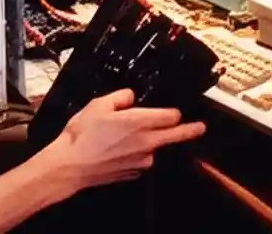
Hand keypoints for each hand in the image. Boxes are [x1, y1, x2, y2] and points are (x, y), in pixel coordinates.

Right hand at [40, 89, 205, 191]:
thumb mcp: (98, 104)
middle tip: (201, 127)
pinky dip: (135, 156)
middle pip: (176, 136)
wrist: (71, 166)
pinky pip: (141, 161)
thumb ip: (120, 97)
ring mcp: (141, 160)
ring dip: (149, 143)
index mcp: (139, 122)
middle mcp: (146, 142)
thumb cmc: (82, 134)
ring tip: (124, 139)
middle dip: (190, 130)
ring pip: (154, 149)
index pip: (171, 116)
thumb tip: (131, 97)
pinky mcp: (133, 173)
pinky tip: (117, 152)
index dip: (173, 112)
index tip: (176, 112)